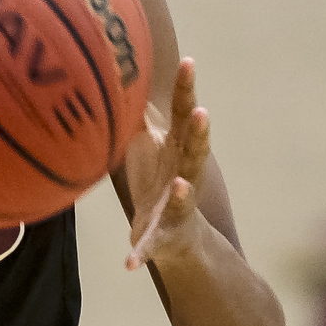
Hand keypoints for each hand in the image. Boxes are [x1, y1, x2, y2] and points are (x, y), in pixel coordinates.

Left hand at [122, 57, 209, 270]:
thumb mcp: (154, 145)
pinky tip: (128, 265)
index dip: (187, 89)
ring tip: (182, 185)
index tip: (189, 61)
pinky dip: (139, 255)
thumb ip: (143, 112)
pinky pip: (149, 246)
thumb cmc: (162, 181)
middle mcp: (185, 176)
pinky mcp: (161, 238)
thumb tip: (124, 71)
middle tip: (202, 112)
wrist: (178, 239)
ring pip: (183, 198)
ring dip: (184, 193)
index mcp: (179, 152)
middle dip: (199, 133)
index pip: (185, 116)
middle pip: (195, 152)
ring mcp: (177, 208)